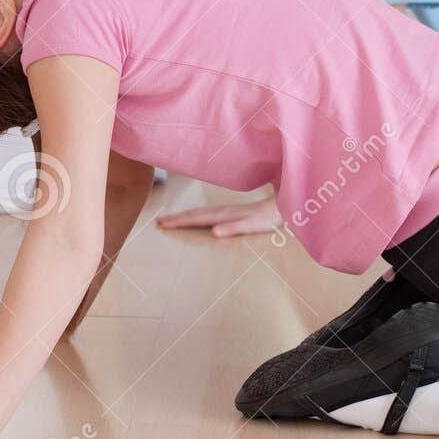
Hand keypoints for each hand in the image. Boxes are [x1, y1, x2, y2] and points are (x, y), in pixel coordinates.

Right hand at [157, 194, 281, 237]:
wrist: (281, 207)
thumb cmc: (267, 219)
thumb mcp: (251, 226)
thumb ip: (233, 228)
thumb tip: (214, 231)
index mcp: (222, 215)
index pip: (195, 218)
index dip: (178, 221)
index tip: (162, 224)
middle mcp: (221, 211)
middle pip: (193, 214)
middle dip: (175, 217)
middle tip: (158, 221)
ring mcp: (225, 211)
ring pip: (198, 213)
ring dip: (183, 216)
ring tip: (170, 219)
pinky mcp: (230, 213)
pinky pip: (206, 215)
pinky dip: (195, 217)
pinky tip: (195, 219)